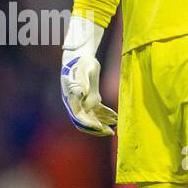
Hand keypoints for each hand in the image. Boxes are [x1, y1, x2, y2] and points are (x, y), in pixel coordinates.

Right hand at [60, 14, 116, 135]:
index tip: (100, 127)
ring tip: (115, 128)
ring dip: (104, 124)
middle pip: (86, 121)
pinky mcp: (91, 97)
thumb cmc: (81, 62)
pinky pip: (99, 110)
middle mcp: (76, 102)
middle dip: (97, 129)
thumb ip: (82, 82)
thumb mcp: (83, 70)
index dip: (89, 124)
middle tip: (110, 132)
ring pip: (93, 117)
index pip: (79, 117)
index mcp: (72, 98)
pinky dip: (107, 115)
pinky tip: (116, 118)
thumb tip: (83, 94)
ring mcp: (84, 100)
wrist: (80, 55)